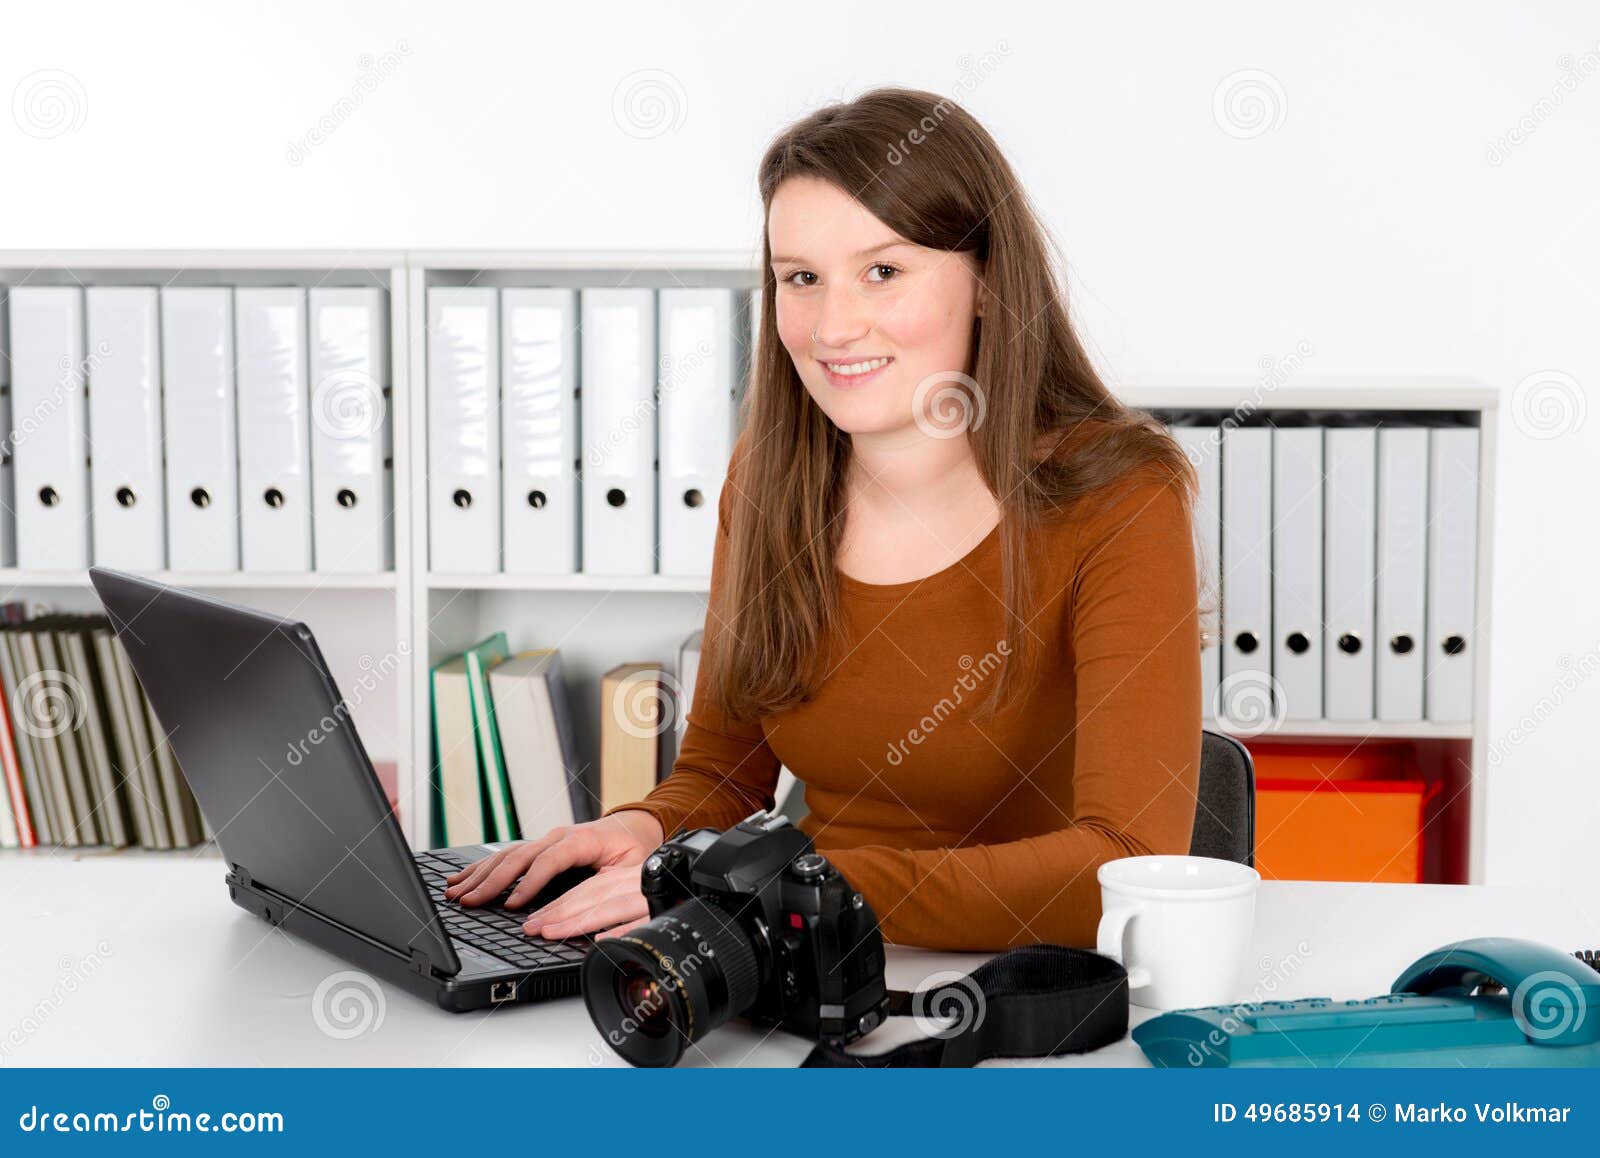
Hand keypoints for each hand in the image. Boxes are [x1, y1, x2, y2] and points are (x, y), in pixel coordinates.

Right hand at [442, 810, 664, 934]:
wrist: (635, 825)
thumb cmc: (635, 847)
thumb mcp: (634, 866)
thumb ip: (615, 883)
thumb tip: (599, 908)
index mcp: (582, 839)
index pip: (550, 861)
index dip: (530, 882)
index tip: (513, 905)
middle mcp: (558, 836)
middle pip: (519, 857)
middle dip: (491, 881)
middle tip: (468, 901)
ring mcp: (546, 840)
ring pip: (506, 855)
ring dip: (480, 875)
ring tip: (455, 892)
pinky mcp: (539, 847)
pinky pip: (506, 856)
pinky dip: (483, 868)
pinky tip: (462, 878)